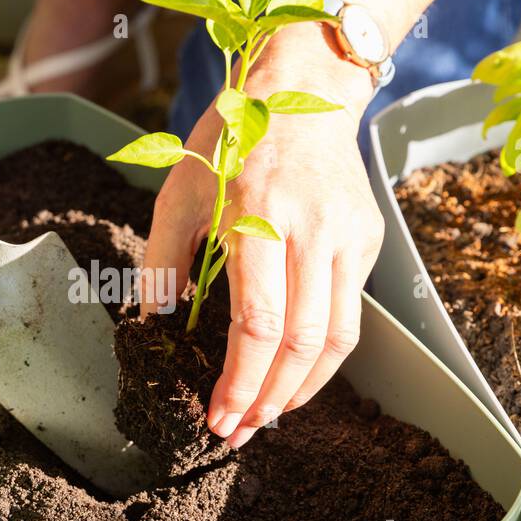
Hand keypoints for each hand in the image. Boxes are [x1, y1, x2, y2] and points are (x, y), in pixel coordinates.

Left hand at [142, 26, 384, 448]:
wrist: (304, 89)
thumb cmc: (232, 139)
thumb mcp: (179, 192)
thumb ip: (161, 264)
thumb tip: (153, 328)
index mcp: (260, 216)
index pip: (259, 324)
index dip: (240, 382)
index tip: (219, 417)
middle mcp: (314, 230)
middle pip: (304, 345)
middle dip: (269, 400)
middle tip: (239, 430)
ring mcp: (349, 237)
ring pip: (338, 340)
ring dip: (302, 390)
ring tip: (267, 414)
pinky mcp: (366, 242)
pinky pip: (348, 314)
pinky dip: (322, 357)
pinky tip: (291, 372)